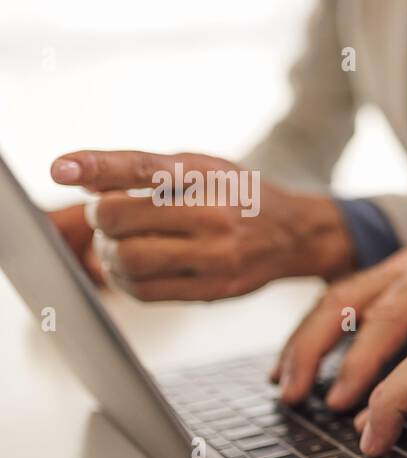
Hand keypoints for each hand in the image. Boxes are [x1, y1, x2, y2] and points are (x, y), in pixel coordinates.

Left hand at [49, 149, 354, 300]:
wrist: (295, 235)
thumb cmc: (240, 196)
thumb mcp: (201, 166)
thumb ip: (147, 169)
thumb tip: (83, 179)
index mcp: (207, 175)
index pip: (143, 167)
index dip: (96, 166)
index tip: (61, 169)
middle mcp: (214, 214)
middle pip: (121, 217)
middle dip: (101, 217)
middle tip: (109, 217)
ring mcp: (216, 256)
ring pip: (128, 260)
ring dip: (108, 252)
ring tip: (119, 245)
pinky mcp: (214, 289)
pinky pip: (146, 292)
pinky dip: (125, 280)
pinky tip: (133, 268)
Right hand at [273, 231, 406, 407]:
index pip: (392, 314)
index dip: (363, 358)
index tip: (346, 397)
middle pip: (345, 301)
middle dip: (313, 350)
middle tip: (295, 396)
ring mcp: (396, 269)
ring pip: (335, 299)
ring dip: (305, 343)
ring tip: (285, 387)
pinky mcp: (391, 281)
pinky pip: (344, 303)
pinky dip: (317, 334)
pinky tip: (299, 366)